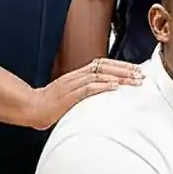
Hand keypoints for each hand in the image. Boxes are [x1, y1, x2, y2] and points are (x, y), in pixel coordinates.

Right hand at [24, 57, 143, 129]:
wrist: (31, 109)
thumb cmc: (51, 105)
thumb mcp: (72, 96)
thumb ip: (87, 93)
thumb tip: (106, 95)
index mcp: (77, 75)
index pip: (102, 64)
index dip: (120, 65)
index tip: (136, 70)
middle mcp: (76, 76)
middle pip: (104, 66)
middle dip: (124, 70)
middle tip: (141, 75)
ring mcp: (72, 84)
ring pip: (99, 75)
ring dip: (119, 77)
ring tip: (134, 81)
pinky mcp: (68, 95)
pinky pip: (88, 88)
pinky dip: (102, 86)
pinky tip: (115, 87)